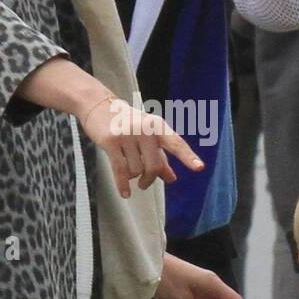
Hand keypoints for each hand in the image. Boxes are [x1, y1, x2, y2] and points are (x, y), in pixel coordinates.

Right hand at [78, 93, 203, 198]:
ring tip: (129, 172)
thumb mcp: (147, 137)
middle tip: (144, 183)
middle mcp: (145, 129)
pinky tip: (125, 193)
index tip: (199, 168)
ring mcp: (127, 134)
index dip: (188, 157)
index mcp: (158, 126)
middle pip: (154, 166)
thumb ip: (161, 157)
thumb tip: (172, 179)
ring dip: (133, 177)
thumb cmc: (127, 123)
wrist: (98, 104)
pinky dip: (123, 185)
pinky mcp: (110, 141)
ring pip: (136, 170)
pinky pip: (120, 170)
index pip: (176, 144)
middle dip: (149, 179)